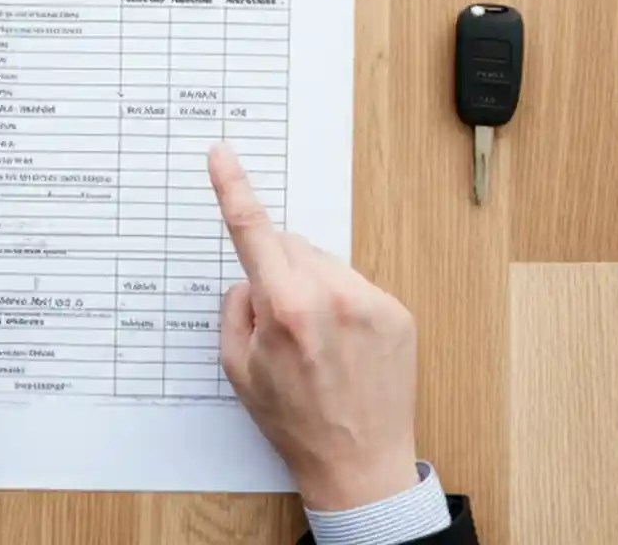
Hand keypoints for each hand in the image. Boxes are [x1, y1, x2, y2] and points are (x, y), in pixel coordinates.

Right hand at [209, 144, 418, 510]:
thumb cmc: (293, 421)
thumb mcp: (238, 369)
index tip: (221, 154)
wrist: (359, 463)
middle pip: (290, 245)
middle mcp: (332, 297)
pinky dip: (340, 302)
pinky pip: (354, 284)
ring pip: (323, 262)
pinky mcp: (396, 311)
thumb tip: (250, 278)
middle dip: (274, 268)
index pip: (253, 232)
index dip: (232, 187)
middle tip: (276, 320)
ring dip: (309, 284)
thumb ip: (236, 309)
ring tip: (315, 340)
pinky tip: (342, 344)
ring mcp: (370, 301)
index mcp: (286, 310)